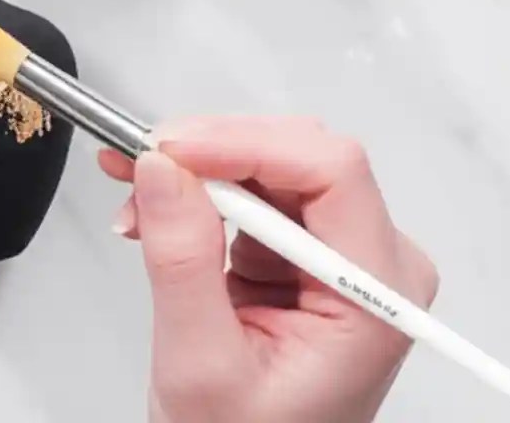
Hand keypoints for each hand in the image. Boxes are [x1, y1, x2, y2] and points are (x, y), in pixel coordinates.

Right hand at [100, 118, 438, 422]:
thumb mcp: (200, 365)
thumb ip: (183, 261)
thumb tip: (161, 169)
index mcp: (374, 294)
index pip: (333, 173)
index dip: (249, 144)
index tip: (173, 148)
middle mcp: (371, 264)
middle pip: (300, 156)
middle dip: (212, 152)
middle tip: (138, 162)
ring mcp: (338, 254)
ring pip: (271, 165)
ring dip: (196, 170)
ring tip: (136, 196)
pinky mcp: (302, 252)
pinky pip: (253, 191)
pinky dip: (198, 190)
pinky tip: (155, 209)